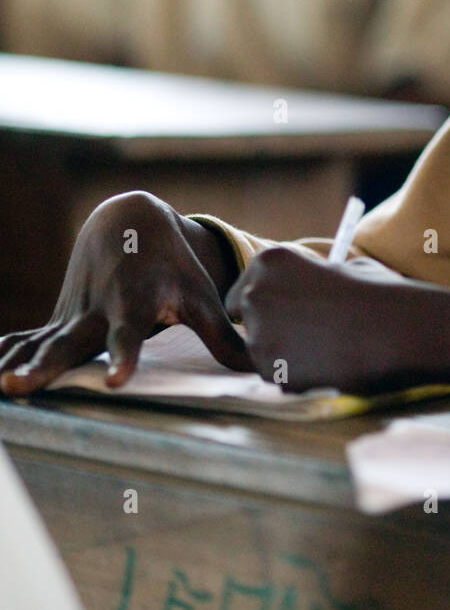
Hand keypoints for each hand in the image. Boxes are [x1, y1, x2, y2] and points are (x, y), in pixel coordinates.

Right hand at [0, 190, 252, 395]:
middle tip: (22, 386)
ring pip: (41, 342)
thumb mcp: (199, 295)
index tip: (117, 381)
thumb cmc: (172, 267)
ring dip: (19, 361)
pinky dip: (5, 350)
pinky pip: (26, 337)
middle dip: (47, 366)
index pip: (129, 338)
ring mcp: (73, 315)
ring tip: (0, 385)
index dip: (125, 358)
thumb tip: (263, 369)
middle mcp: (97, 313)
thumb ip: (224, 336)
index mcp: (134, 307)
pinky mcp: (58, 318)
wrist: (130, 223)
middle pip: (71, 344)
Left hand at [225, 245, 449, 393]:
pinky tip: (330, 366)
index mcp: (270, 261)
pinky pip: (277, 377)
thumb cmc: (378, 294)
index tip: (289, 311)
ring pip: (261, 352)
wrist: (398, 330)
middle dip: (269, 329)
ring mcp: (259, 334)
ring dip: (285, 355)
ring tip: (328, 350)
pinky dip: (298, 377)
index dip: (268, 303)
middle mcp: (255, 293)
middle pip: (245, 320)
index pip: (245, 289)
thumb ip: (311, 280)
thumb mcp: (341, 269)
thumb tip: (299, 294)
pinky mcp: (270, 371)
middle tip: (308, 335)